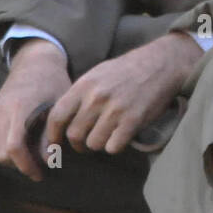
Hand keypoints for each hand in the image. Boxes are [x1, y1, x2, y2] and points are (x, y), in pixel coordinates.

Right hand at [0, 39, 71, 181]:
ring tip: (32, 153)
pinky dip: (4, 149)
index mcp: (19, 109)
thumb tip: (48, 161)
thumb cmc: (52, 83)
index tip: (39, 174)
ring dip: (12, 158)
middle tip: (40, 165)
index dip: (25, 165)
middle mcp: (0, 112)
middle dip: (20, 164)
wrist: (34, 63)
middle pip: (2, 154)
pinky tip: (22, 143)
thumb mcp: (58, 107)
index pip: (14, 147)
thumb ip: (50, 135)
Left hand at [46, 32, 202, 155]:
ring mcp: (115, 110)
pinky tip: (120, 136)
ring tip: (106, 135)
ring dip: (99, 144)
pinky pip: (113, 147)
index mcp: (84, 85)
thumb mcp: (97, 74)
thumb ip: (79, 95)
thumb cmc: (126, 71)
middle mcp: (97, 98)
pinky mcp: (133, 121)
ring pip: (94, 144)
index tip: (54, 144)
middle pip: (74, 134)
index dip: (52, 134)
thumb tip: (61, 119)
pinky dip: (115, 146)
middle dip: (78, 144)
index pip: (57, 116)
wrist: (160, 65)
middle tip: (84, 144)